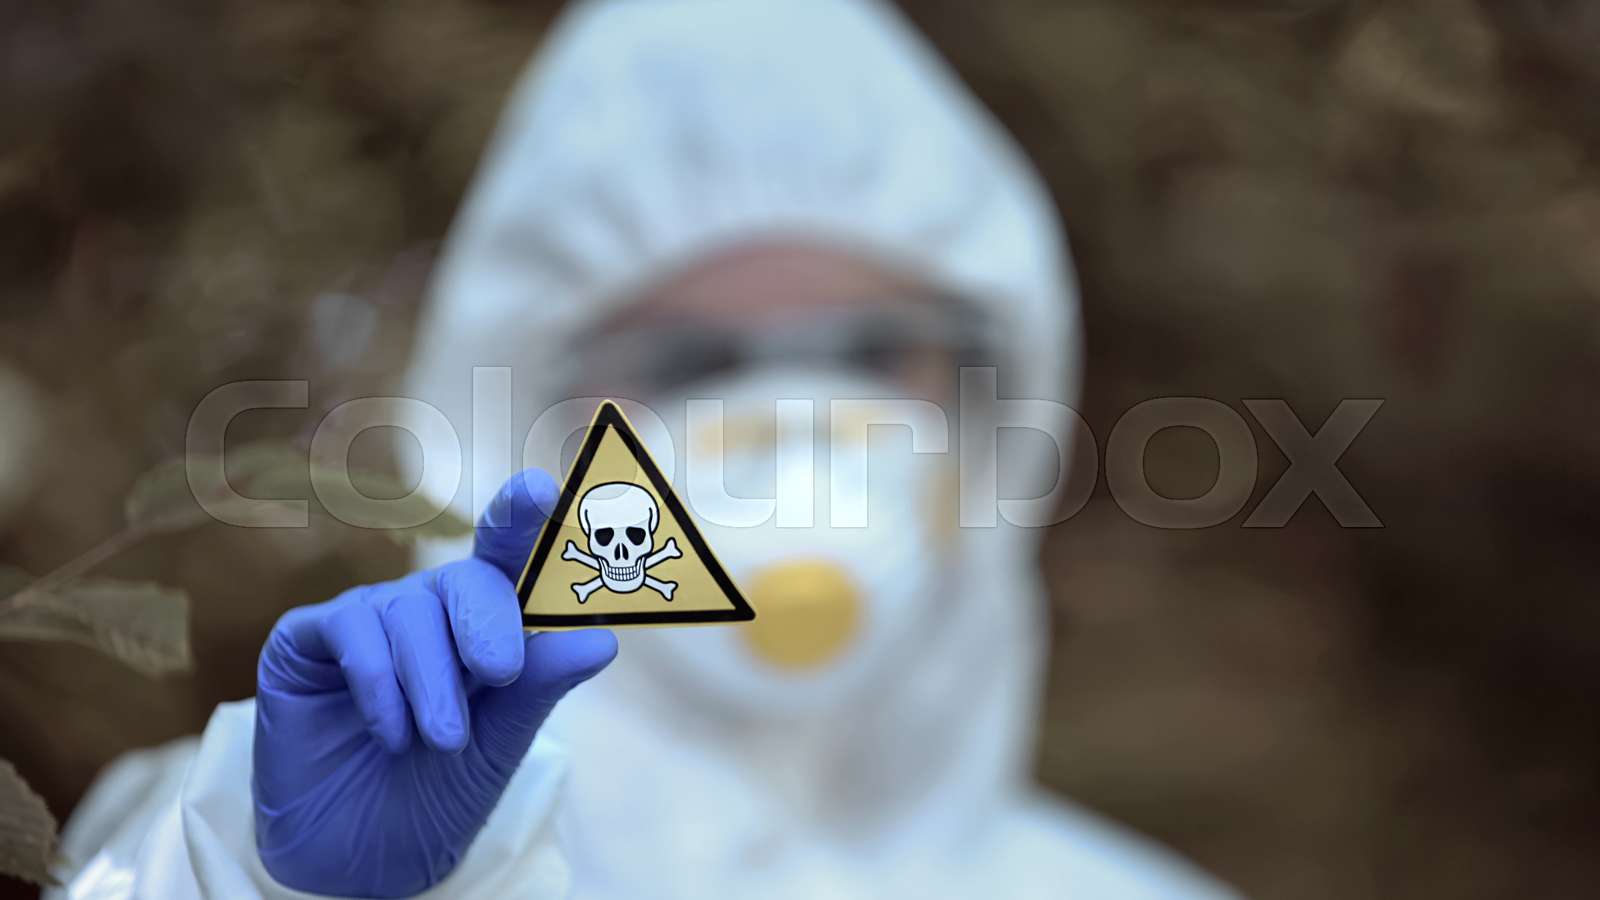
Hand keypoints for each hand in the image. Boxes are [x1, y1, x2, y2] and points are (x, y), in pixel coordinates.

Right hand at [252, 470, 615, 897]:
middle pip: (464, 579)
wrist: (364, 859)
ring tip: (439, 740)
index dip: (522, 518)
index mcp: (484, 622)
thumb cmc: (440, 793)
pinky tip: (391, 729)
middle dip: (487, 625)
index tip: (539, 490)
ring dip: (431, 679)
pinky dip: (378, 680)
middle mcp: (426, 610)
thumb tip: (600, 638)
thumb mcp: (501, 743)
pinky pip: (350, 630)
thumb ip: (540, 686)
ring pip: (408, 610)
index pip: (508, 556)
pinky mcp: (306, 642)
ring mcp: (367, 620)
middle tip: (497, 676)